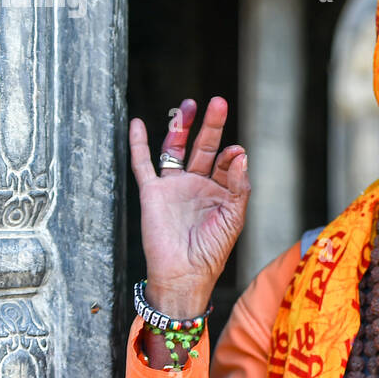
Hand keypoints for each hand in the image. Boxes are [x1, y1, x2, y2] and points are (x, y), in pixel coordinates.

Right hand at [130, 97, 250, 318]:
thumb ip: (238, 186)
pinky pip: (143, 164)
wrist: (183, 275)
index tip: (234, 151)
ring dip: (181, 128)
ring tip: (188, 105)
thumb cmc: (211, 252)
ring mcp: (173, 187)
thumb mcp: (233, 218)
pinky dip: (140, 144)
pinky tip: (139, 124)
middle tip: (217, 102)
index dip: (230, 154)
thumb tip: (239, 154)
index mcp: (219, 191)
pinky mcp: (152, 193)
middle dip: (210, 125)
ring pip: (176, 150)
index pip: (225, 161)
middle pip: (202, 147)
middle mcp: (196, 185)